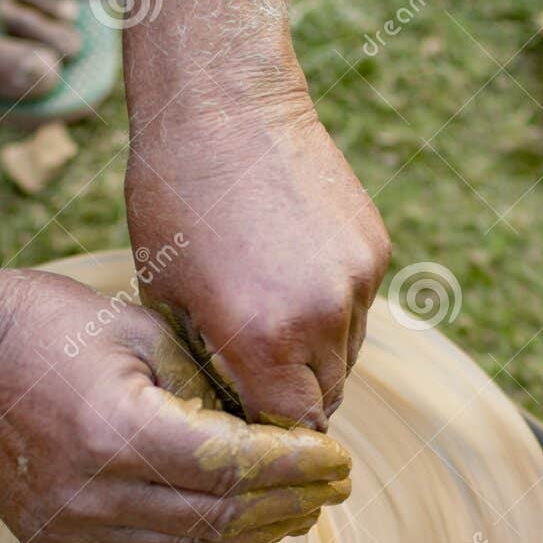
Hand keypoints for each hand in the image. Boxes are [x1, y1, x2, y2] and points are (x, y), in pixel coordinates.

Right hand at [0, 267, 350, 542]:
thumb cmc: (44, 323)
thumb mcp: (139, 331)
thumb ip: (206, 385)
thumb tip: (268, 429)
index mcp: (121, 430)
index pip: (236, 465)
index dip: (297, 466)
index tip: (339, 458)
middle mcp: (96, 493)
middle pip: (221, 515)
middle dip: (291, 502)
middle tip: (336, 486)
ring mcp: (71, 526)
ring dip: (255, 533)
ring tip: (303, 514)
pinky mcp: (53, 541)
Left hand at [126, 70, 390, 428]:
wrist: (223, 104)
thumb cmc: (171, 200)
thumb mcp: (167, 295)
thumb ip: (208, 364)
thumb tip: (230, 415)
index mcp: (260, 338)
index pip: (285, 431)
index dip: (264, 438)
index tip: (243, 432)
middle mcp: (320, 317)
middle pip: (324, 401)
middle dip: (290, 402)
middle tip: (251, 383)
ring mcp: (355, 282)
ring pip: (345, 358)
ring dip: (313, 359)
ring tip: (267, 322)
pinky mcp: (375, 250)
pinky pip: (357, 309)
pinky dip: (330, 311)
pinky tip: (289, 276)